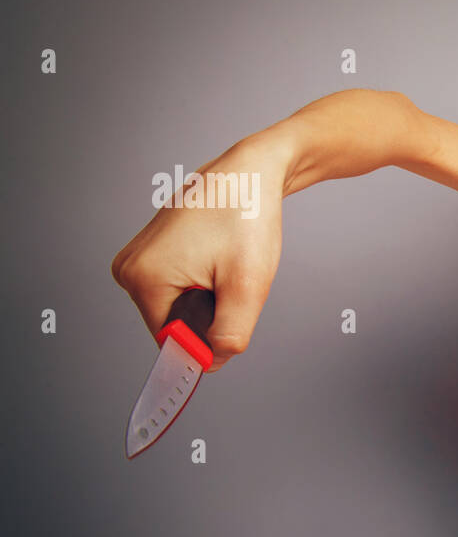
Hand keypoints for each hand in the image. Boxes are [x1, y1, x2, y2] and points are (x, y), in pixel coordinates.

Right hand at [110, 133, 288, 371]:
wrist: (249, 172)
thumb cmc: (246, 216)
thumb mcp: (247, 286)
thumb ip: (229, 335)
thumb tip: (209, 363)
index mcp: (141, 279)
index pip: (170, 341)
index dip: (206, 337)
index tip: (230, 310)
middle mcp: (128, 268)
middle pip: (173, 323)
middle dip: (209, 313)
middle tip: (231, 278)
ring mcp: (137, 258)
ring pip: (179, 306)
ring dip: (209, 298)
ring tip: (224, 263)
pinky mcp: (150, 251)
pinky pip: (178, 287)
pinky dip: (204, 282)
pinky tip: (217, 257)